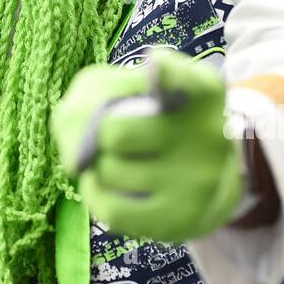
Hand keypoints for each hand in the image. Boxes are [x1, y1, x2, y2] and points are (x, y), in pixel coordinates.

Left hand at [51, 48, 243, 241]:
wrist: (209, 182)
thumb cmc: (168, 123)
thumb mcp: (157, 88)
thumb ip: (111, 85)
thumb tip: (74, 130)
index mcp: (204, 93)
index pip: (186, 77)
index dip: (166, 71)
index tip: (154, 65)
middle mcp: (208, 135)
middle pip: (115, 132)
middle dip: (97, 134)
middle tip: (103, 137)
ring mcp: (196, 180)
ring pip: (109, 171)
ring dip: (97, 165)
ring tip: (108, 160)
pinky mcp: (180, 218)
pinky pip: (112, 209)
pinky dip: (95, 194)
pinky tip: (102, 184)